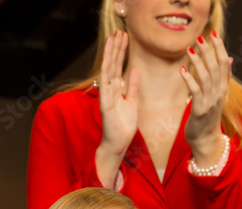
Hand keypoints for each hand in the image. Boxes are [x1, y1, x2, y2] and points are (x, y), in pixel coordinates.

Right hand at [95, 31, 140, 186]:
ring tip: (113, 39)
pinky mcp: (105, 104)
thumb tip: (136, 70)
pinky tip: (108, 59)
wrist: (118, 143)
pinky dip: (106, 71)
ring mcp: (106, 96)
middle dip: (116, 48)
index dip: (121, 52)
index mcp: (116, 89)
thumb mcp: (132, 102)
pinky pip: (105, 85)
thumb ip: (133, 86)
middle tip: (119, 32)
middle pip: (113, 65)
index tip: (124, 37)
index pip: (118, 66)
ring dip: (111, 55)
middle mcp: (109, 90)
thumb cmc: (123, 125)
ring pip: (108, 71)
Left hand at [180, 30, 231, 165]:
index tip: (213, 34)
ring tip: (190, 49)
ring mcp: (211, 101)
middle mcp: (220, 93)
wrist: (206, 140)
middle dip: (208, 51)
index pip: (224, 63)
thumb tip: (229, 58)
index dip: (220, 48)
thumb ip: (223, 77)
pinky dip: (189, 79)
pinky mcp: (200, 110)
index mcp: (224, 88)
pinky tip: (182, 69)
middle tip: (199, 38)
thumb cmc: (208, 117)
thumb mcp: (219, 95)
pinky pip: (195, 91)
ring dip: (198, 61)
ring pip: (206, 77)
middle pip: (216, 67)